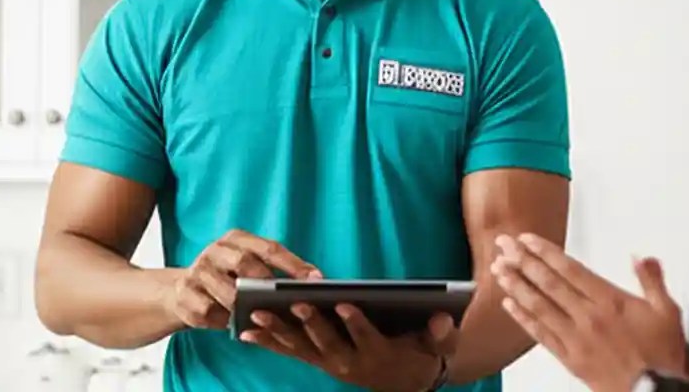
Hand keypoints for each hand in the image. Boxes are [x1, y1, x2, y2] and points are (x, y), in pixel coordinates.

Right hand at [164, 229, 321, 329]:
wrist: (180, 291)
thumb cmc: (227, 279)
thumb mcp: (247, 267)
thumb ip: (273, 272)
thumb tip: (312, 285)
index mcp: (236, 238)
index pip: (270, 248)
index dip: (294, 265)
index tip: (317, 280)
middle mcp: (215, 250)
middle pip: (245, 263)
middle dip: (268, 284)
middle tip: (289, 301)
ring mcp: (197, 272)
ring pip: (227, 292)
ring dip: (246, 307)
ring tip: (265, 318)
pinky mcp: (184, 295)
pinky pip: (209, 312)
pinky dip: (224, 321)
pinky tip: (233, 325)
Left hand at [241, 302, 457, 391]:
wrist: (406, 382)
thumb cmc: (421, 355)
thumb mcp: (438, 346)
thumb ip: (442, 333)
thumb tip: (442, 317)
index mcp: (379, 354)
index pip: (367, 338)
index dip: (356, 323)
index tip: (345, 305)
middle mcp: (351, 363)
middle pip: (329, 344)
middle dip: (313, 325)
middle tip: (298, 304)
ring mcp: (330, 364)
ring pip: (302, 348)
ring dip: (280, 333)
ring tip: (258, 316)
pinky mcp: (318, 361)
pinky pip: (290, 352)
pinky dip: (269, 342)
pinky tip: (246, 331)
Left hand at [491, 233, 688, 391]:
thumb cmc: (661, 355)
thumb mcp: (667, 311)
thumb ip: (652, 280)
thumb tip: (642, 256)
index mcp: (610, 301)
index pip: (570, 269)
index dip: (545, 252)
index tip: (527, 239)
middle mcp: (588, 317)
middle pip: (548, 283)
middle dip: (523, 261)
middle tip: (504, 245)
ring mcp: (576, 338)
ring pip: (539, 307)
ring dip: (517, 285)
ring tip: (499, 270)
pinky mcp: (570, 359)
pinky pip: (541, 335)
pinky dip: (523, 319)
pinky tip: (510, 305)